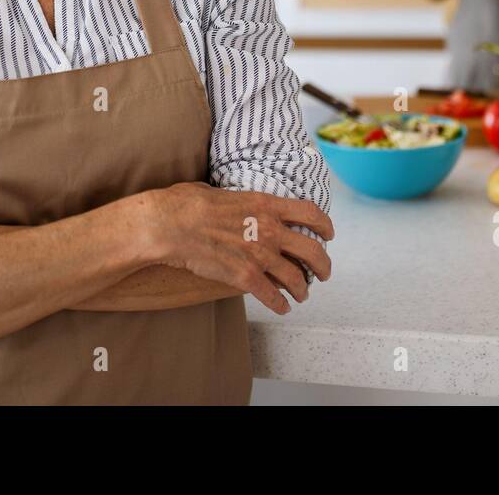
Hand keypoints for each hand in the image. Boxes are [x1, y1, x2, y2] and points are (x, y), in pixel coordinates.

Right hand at [144, 183, 333, 314]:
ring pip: (297, 278)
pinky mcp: (245, 276)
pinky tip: (283, 307)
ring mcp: (260, 254)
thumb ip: (237, 199)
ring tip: (303, 295)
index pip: (310, 213)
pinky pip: (273, 295)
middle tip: (323, 272)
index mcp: (266, 204)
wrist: (170, 225)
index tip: (328, 234)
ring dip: (303, 289)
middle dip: (323, 265)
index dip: (325, 226)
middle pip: (313, 250)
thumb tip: (232, 201)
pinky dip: (281, 304)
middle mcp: (270, 229)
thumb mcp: (221, 190)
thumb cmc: (187, 203)